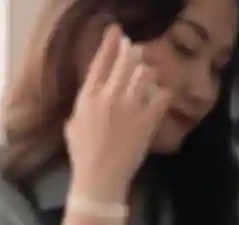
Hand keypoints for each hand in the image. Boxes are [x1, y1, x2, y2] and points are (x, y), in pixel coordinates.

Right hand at [64, 24, 171, 202]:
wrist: (99, 178)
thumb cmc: (83, 154)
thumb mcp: (73, 124)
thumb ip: (84, 104)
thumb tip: (92, 93)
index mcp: (88, 97)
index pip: (100, 62)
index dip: (110, 44)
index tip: (117, 32)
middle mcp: (109, 97)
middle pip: (126, 62)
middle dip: (133, 54)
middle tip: (137, 52)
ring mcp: (130, 108)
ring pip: (145, 75)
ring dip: (149, 72)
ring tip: (149, 75)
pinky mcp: (147, 121)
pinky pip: (162, 97)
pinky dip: (164, 93)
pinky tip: (163, 95)